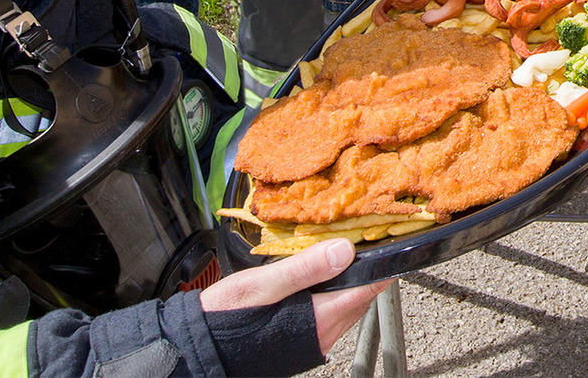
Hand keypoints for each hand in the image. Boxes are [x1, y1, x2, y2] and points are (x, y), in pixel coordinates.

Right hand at [200, 235, 389, 355]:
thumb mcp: (262, 285)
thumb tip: (344, 250)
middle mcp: (323, 335)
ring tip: (344, 252)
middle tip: (367, 236)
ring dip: (348, 281)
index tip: (389, 237)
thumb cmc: (224, 319)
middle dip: (366, 268)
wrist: (199, 350)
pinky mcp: (302, 342)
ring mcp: (313, 341)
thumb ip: (304, 268)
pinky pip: (328, 314)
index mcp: (319, 319)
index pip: (368, 288)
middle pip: (361, 297)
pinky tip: (319, 278)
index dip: (381, 262)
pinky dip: (331, 293)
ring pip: (345, 305)